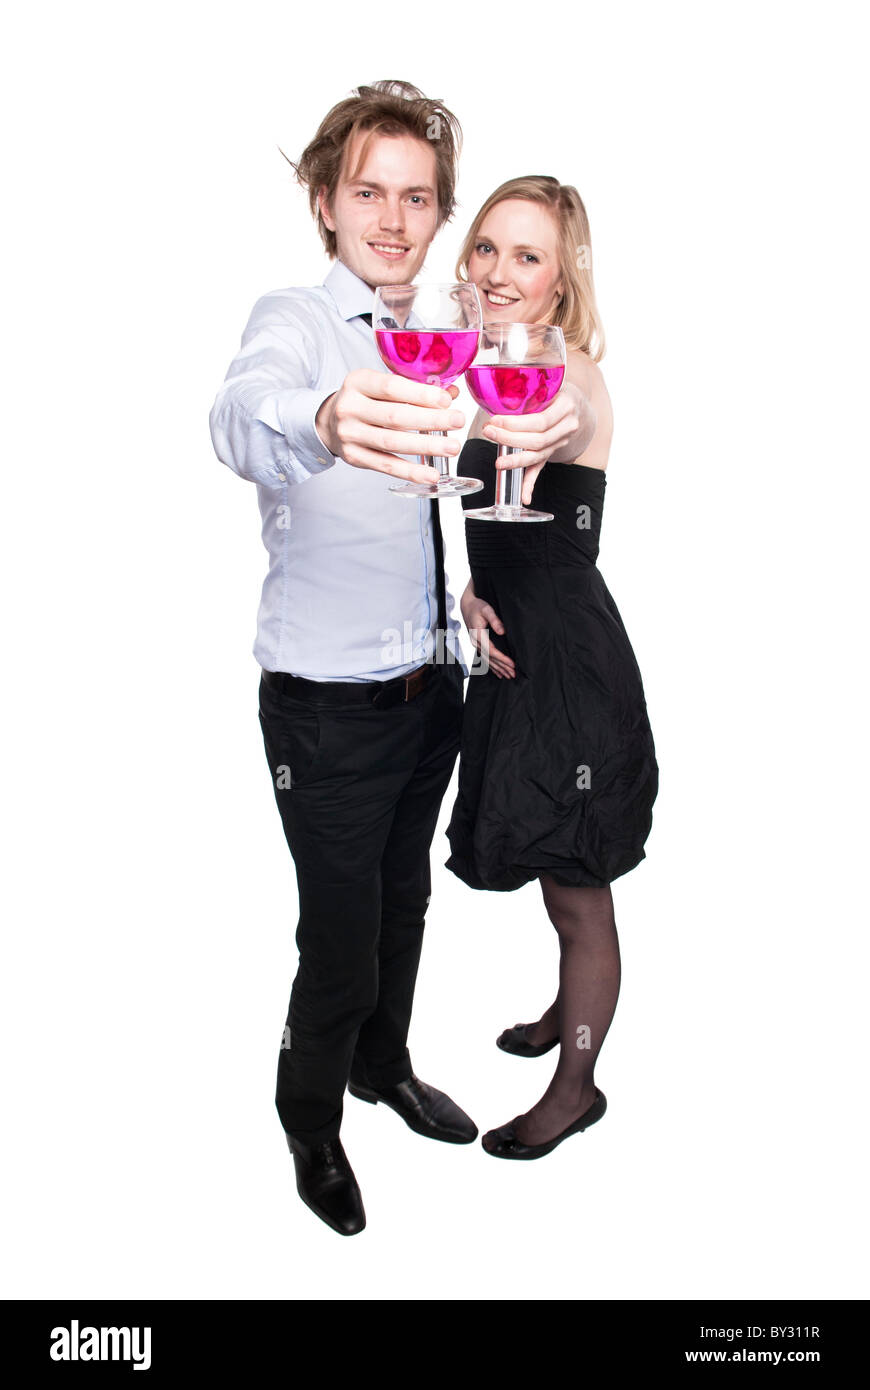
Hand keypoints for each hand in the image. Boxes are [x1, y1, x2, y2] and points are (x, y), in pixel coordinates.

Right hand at [316, 372, 463, 482]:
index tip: (446, 400)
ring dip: (426, 446)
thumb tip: (451, 393)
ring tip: (452, 447)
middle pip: (395, 416)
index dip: (421, 395)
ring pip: (392, 443)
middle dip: (431, 420)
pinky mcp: (354, 457)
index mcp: (358, 382)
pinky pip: (386, 466)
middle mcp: (349, 407)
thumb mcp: (381, 385)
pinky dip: (411, 471)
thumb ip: (414, 387)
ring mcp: (350, 434)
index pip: (392, 387)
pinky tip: (431, 474)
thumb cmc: (364, 400)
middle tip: (458, 421)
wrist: (330, 422)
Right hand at [460, 588, 515, 678]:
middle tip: (513, 674)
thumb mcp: (487, 609)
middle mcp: (475, 642)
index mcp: (478, 634)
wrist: (466, 605)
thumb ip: (495, 620)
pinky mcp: (477, 644)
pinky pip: (485, 658)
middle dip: (502, 667)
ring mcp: (475, 644)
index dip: (502, 659)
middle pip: (490, 658)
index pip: (492, 650)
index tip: (512, 664)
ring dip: (498, 669)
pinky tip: (498, 672)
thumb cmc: (477, 606)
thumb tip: (503, 632)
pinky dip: (492, 666)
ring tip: (508, 676)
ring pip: (487, 660)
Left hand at [481, 383, 592, 503]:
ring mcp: (561, 441)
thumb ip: (531, 384)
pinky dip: (532, 484)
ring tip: (498, 462)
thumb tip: (496, 379)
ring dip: (516, 461)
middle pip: (537, 440)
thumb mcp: (550, 380)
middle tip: (489, 434)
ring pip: (538, 456)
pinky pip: (542, 469)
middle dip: (510, 440)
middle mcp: (567, 425)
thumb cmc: (557, 389)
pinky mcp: (554, 452)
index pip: (539, 420)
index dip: (515, 424)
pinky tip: (525, 497)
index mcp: (567, 404)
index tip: (494, 420)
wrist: (580, 406)